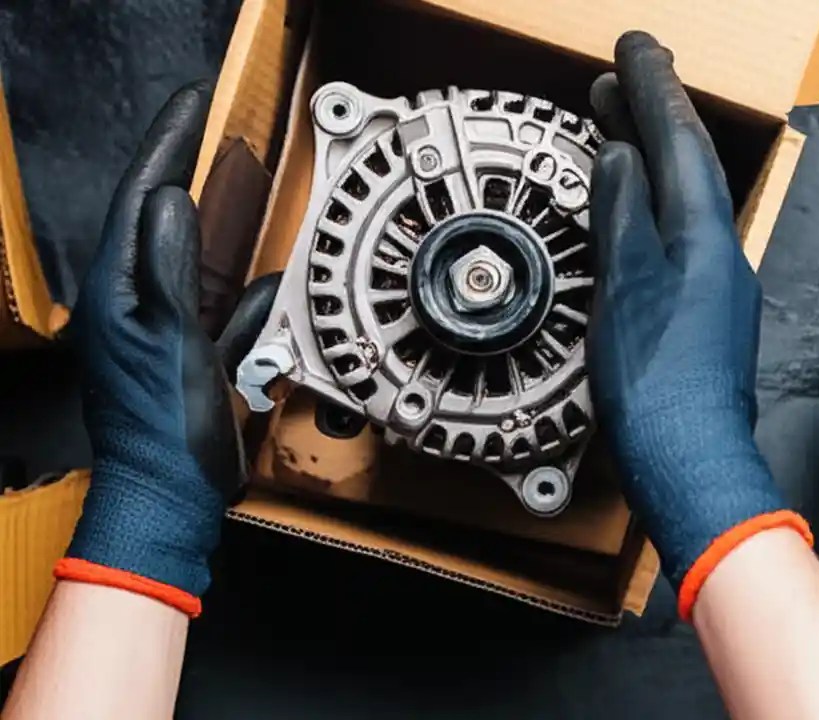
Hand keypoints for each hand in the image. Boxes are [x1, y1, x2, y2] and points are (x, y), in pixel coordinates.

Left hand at [57, 82, 278, 616]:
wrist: (169, 500)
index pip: (139, 199)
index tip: (191, 104)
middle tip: (206, 130)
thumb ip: (169, 268)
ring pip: (190, 260)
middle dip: (182, 171)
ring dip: (215, 226)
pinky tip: (267, 283)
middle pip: (159, 220)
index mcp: (117, 293)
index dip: (165, 146)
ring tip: (235, 190)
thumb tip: (174, 200)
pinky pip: (216, 309)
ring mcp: (158, 331)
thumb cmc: (163, 430)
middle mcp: (132, 305)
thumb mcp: (168, 342)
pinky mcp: (186, 357)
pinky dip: (240, 293)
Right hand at [587, 32, 809, 619]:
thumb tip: (620, 159)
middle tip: (618, 77)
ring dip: (650, 159)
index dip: (653, 89)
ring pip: (682, 199)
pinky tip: (632, 209)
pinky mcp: (704, 316)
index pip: (680, 141)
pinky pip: (678, 235)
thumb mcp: (627, 288)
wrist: (692, 462)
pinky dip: (651, 206)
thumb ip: (623, 218)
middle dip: (651, 116)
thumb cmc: (659, 388)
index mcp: (704, 237)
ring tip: (616, 128)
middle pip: (686, 166)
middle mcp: (721, 254)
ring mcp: (717, 286)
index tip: (633, 49)